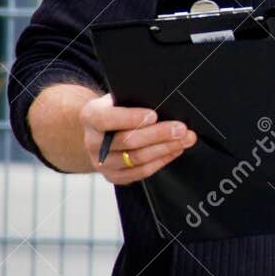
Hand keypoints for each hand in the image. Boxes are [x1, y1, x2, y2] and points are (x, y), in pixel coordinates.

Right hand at [79, 93, 196, 184]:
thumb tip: (162, 103)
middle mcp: (92, 142)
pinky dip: (161, 161)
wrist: (102, 131)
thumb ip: (134, 100)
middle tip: (181, 129)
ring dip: (165, 149)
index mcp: (90, 117)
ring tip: (184, 140)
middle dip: (159, 134)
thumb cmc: (116, 110)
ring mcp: (101, 162)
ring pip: (137, 158)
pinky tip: (174, 151)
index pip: (106, 119)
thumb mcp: (119, 99)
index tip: (154, 115)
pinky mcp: (113, 176)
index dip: (131, 118)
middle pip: (127, 141)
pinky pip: (140, 172)